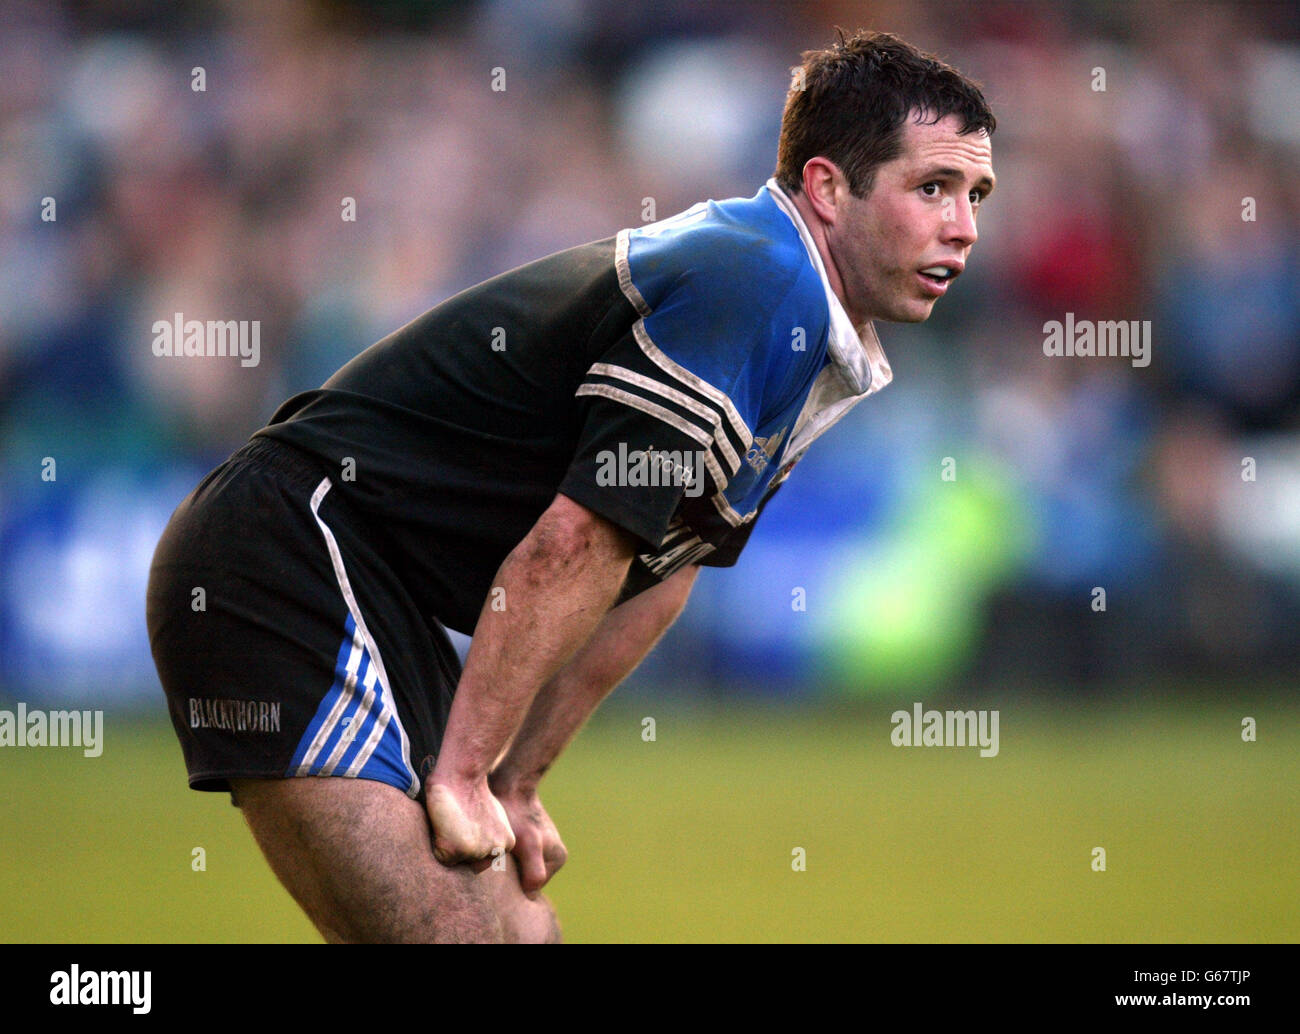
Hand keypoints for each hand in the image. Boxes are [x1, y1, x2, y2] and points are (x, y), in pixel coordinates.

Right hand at [425, 775, 515, 869]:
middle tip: (458, 824)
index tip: (468, 825)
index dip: (471, 843)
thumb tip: (480, 851)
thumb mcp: (492, 818)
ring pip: (456, 862)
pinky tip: (443, 824)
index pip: (484, 859)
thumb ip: (490, 837)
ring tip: (452, 823)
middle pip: (472, 864)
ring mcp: (476, 852)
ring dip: (450, 847)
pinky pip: (441, 857)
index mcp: (507, 843)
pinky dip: (437, 844)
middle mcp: (495, 851)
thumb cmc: (473, 792)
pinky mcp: (456, 851)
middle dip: (463, 849)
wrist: (461, 777)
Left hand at [489, 778, 567, 895]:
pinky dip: (505, 852)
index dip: (515, 881)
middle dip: (511, 871)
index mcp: (557, 859)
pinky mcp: (526, 836)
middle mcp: (552, 853)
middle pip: (524, 877)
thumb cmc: (517, 814)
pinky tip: (496, 841)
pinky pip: (514, 854)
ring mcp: (539, 844)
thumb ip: (535, 871)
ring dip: (506, 861)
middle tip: (498, 857)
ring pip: (517, 865)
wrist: (511, 783)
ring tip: (496, 848)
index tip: (504, 865)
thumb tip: (532, 894)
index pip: (531, 887)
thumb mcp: (528, 844)